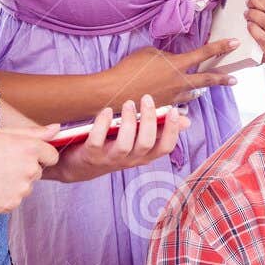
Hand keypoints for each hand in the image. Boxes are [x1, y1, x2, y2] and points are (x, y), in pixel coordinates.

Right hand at [0, 126, 58, 212]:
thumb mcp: (4, 133)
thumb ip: (34, 132)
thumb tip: (57, 129)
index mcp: (30, 148)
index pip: (52, 156)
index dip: (40, 155)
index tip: (24, 156)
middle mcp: (30, 169)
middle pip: (38, 172)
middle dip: (25, 168)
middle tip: (1, 164)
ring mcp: (21, 189)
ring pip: (27, 187)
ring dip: (16, 183)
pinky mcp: (11, 204)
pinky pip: (16, 200)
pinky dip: (6, 195)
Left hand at [46, 96, 189, 183]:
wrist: (78, 165)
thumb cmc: (111, 147)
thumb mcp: (137, 140)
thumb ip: (158, 130)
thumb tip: (186, 121)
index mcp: (143, 156)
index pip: (165, 148)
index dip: (172, 131)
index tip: (173, 110)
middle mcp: (129, 160)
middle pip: (146, 144)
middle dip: (149, 120)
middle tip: (147, 98)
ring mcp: (109, 159)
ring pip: (125, 145)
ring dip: (128, 122)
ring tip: (128, 103)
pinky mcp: (91, 156)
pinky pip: (98, 141)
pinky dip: (103, 124)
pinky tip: (106, 111)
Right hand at [107, 41, 239, 105]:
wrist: (115, 92)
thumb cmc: (129, 68)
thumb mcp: (149, 53)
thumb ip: (166, 56)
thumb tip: (172, 61)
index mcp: (177, 65)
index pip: (204, 54)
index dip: (221, 47)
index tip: (235, 42)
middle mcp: (180, 83)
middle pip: (207, 80)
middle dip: (222, 79)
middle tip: (234, 79)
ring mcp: (173, 97)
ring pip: (192, 93)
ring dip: (198, 89)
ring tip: (203, 87)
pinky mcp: (165, 107)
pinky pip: (178, 102)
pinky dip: (180, 98)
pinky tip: (179, 99)